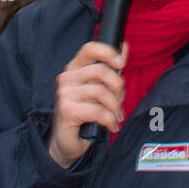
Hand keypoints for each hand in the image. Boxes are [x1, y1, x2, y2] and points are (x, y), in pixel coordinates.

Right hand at [48, 40, 127, 168]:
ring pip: (101, 92)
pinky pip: (98, 110)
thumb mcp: (100, 88)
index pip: (90, 49)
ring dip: (115, 107)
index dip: (108, 52)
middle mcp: (66, 78)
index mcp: (74, 68)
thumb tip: (124, 46)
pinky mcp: (67, 110)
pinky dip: (110, 120)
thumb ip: (111, 67)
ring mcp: (64, 94)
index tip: (121, 63)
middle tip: (120, 101)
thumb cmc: (85, 114)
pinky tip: (111, 125)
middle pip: (100, 70)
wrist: (66, 142)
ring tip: (116, 116)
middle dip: (118, 87)